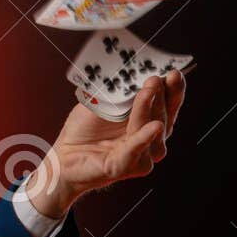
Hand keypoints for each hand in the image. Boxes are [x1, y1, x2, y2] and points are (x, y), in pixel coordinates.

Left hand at [26, 69, 187, 217]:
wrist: (62, 155)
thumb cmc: (83, 129)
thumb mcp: (101, 102)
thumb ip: (118, 91)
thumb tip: (132, 67)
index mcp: (148, 124)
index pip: (168, 106)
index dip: (173, 90)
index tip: (174, 72)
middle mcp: (150, 142)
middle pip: (163, 118)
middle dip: (161, 97)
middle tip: (157, 78)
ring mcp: (140, 157)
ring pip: (151, 134)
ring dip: (149, 111)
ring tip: (147, 92)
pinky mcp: (123, 168)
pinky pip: (134, 153)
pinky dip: (143, 139)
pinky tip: (153, 126)